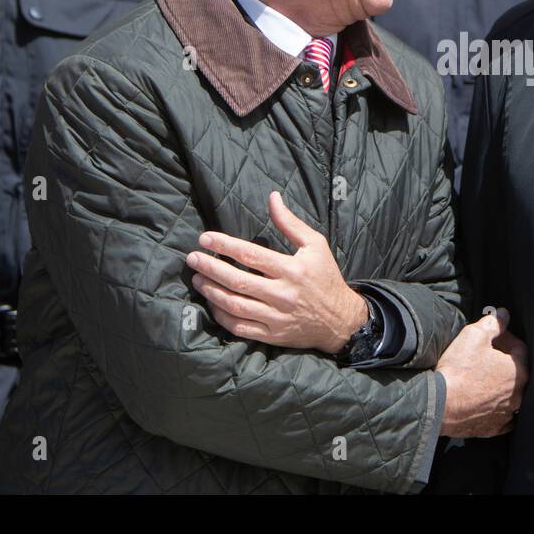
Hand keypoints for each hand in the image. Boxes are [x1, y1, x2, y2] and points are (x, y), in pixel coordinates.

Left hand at [186, 191, 368, 353]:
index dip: (224, 246)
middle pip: (238, 280)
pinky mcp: (273, 336)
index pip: (251, 255)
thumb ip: (290, 223)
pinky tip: (213, 303)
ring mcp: (277, 317)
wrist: (341, 320)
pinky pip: (240, 328)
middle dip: (211, 268)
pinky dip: (222, 316)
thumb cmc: (326, 278)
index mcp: (293, 269)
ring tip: (198, 280)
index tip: (204, 239)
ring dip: (212, 292)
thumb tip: (272, 198)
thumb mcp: (315, 245)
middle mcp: (283, 294)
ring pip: (236, 305)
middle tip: (193, 259)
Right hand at [437, 308, 527, 438]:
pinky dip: (494, 406)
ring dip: (499, 383)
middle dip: (503, 359)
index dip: (505, 337)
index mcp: (519, 371)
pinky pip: (501, 415)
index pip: (519, 348)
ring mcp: (507, 414)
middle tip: (484, 353)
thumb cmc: (458, 369)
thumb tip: (504, 314)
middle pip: (516, 371)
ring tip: (481, 375)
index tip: (491, 335)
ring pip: (510, 394)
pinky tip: (482, 398)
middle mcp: (519, 395)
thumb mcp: (474, 336)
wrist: (439, 405)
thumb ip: (493, 323)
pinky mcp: (494, 428)